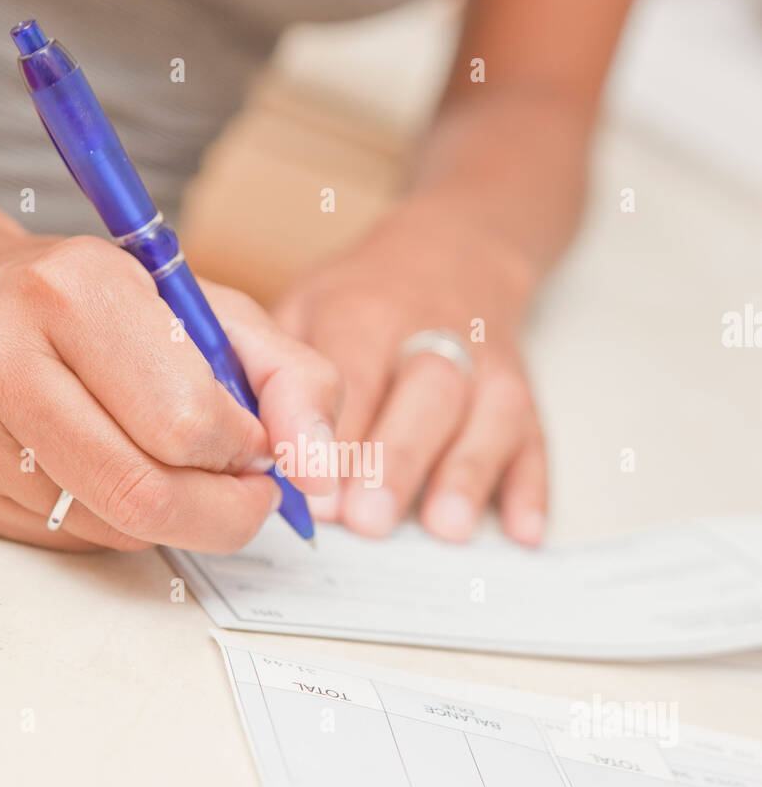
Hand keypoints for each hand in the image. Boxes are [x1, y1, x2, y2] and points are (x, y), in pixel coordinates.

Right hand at [0, 232, 339, 550]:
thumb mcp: (207, 309)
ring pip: (115, 528)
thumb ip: (290, 377)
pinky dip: (118, 521)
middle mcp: (4, 356)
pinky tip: (111, 468)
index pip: (188, 423)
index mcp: (76, 290)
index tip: (258, 445)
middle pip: (147, 494)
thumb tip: (321, 473)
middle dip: (224, 511)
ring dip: (175, 517)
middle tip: (248, 493)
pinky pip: (72, 541)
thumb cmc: (99, 303)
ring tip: (174, 464)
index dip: (246, 452)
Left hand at [275, 190, 546, 544]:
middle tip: (367, 519)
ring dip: (466, 472)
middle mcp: (436, 333)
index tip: (316, 486)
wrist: (457, 253)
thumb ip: (280, 373)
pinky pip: (534, 440)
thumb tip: (253, 455)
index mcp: (369, 310)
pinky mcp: (525, 396)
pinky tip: (521, 533)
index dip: (336, 430)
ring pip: (488, 414)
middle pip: (426, 392)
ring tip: (444, 528)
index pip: (354, 369)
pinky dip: (530, 488)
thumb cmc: (364, 299)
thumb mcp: (306, 305)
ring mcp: (489, 366)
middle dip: (397, 458)